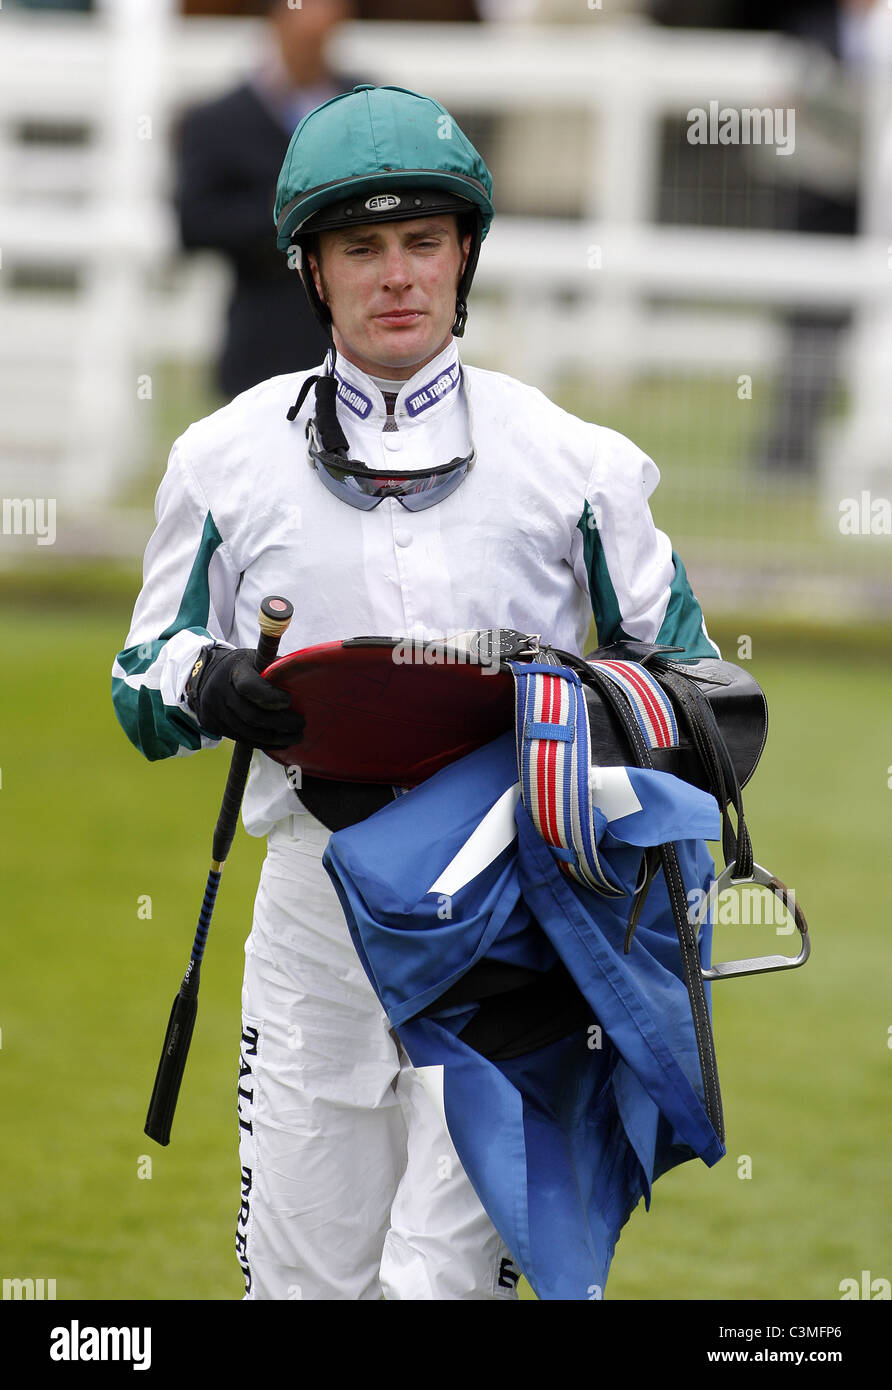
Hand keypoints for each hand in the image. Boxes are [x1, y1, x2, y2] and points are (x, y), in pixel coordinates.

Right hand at [186, 645, 304, 748]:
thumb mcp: (258, 659)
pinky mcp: (214, 726)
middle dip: (280, 724)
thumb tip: (308, 677)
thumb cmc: (245, 667)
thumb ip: (278, 669)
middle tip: (300, 725)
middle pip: (251, 716)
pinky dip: (264, 743)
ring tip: (296, 736)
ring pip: (248, 733)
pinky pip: (242, 739)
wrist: (208, 675)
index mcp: (234, 670)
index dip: (271, 698)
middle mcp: (220, 691)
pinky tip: (281, 742)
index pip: (249, 687)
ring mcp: (215, 711)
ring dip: (276, 739)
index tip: (289, 702)